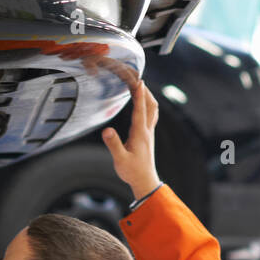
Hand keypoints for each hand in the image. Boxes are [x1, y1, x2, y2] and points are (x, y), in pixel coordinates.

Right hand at [101, 78, 161, 200]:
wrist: (145, 181)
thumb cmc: (132, 171)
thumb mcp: (120, 159)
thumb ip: (113, 144)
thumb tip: (106, 130)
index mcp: (140, 134)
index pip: (140, 109)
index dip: (139, 94)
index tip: (138, 81)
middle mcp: (147, 131)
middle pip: (150, 105)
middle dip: (144, 91)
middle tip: (137, 78)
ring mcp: (149, 133)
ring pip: (153, 109)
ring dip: (148, 96)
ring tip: (141, 87)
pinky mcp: (147, 136)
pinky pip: (151, 115)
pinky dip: (147, 105)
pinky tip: (142, 104)